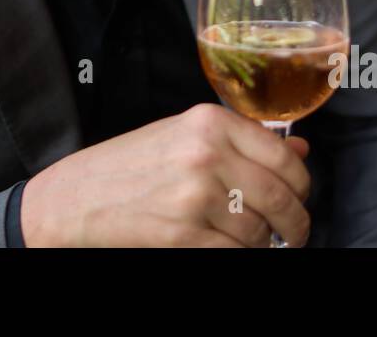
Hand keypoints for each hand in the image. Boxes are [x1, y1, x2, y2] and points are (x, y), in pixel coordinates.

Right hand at [20, 103, 311, 246]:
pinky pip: (237, 253)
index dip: (302, 184)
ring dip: (263, 242)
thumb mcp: (182, 135)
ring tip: (247, 238)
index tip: (299, 196)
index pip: (285, 156)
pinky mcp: (185, 234)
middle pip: (282, 196)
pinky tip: (227, 246)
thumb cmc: (128, 165)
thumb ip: (242, 140)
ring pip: (261, 230)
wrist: (75, 198)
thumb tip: (301, 148)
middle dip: (296, 222)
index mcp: (210, 122)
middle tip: (294, 232)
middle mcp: (207, 153)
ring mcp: (196, 195)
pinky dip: (240, 255)